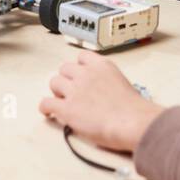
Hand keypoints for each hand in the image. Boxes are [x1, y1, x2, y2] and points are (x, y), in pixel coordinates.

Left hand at [39, 50, 164, 151]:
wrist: (133, 122)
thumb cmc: (135, 110)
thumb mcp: (123, 84)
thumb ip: (107, 82)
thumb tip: (101, 93)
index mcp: (102, 66)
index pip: (82, 57)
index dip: (79, 67)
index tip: (79, 75)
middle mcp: (86, 74)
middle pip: (64, 68)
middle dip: (66, 79)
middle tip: (71, 91)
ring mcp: (75, 90)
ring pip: (54, 82)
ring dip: (57, 92)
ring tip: (62, 102)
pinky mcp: (67, 108)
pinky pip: (46, 103)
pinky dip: (45, 107)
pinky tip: (48, 112)